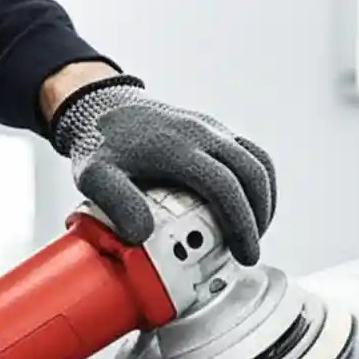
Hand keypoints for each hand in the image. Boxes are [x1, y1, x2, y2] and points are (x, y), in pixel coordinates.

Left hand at [46, 74, 275, 265]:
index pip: (225, 186)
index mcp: (177, 147)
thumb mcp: (94, 176)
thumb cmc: (99, 144)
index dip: (241, 223)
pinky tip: (248, 206)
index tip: (244, 254)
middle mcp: (202, 133)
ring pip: (258, 162)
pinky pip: (251, 154)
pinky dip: (259, 183)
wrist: (101, 105)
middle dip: (258, 217)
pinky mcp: (215, 130)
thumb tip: (144, 235)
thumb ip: (117, 204)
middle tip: (248, 251)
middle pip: (252, 174)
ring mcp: (212, 129)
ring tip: (251, 233)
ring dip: (264, 200)